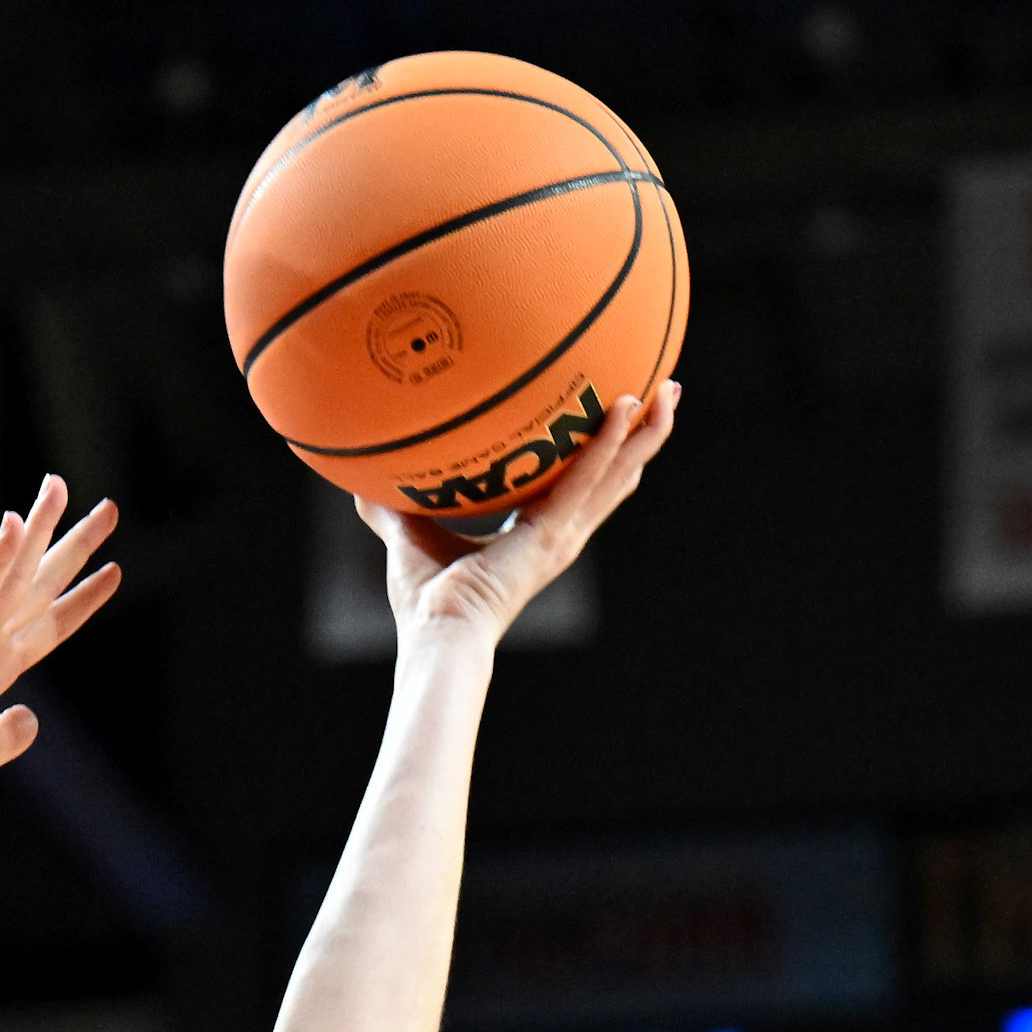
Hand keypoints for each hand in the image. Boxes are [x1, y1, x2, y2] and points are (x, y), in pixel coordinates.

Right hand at [0, 478, 124, 821]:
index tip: (112, 571)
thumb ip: (5, 737)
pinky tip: (13, 526)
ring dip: (38, 533)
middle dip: (71, 547)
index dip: (81, 600)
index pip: (47, 627)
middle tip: (107, 508)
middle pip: (37, 587)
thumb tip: (31, 716)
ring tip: (60, 487)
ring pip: (11, 577)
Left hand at [367, 382, 678, 647]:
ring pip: (618, 474)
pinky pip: (586, 479)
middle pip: (617, 476)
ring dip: (645, 432)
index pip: (583, 488)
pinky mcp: (552, 536)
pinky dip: (606, 443)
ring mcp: (562, 537)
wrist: (436, 639)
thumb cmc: (426, 604)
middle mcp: (561, 535)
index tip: (619, 419)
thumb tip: (362, 484)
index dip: (604, 455)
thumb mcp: (408, 538)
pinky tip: (621, 406)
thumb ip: (390, 509)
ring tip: (669, 392)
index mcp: (537, 536)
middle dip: (644, 434)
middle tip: (666, 393)